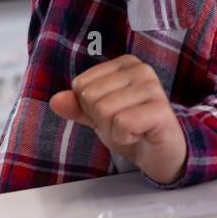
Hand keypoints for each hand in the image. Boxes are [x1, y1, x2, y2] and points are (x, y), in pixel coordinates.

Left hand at [49, 55, 187, 184]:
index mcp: (125, 64)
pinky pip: (122, 123)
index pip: (81, 84)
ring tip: (132, 131)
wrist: (161, 153)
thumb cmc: (132, 129)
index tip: (113, 113)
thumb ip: (77, 107)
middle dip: (101, 120)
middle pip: (92, 96)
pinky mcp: (160, 110)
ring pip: (105, 110)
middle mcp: (141, 69)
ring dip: (113, 131)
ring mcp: (153, 88)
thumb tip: (55, 100)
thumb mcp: (98, 116)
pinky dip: (125, 137)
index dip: (89, 107)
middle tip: (123, 125)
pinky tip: (139, 135)